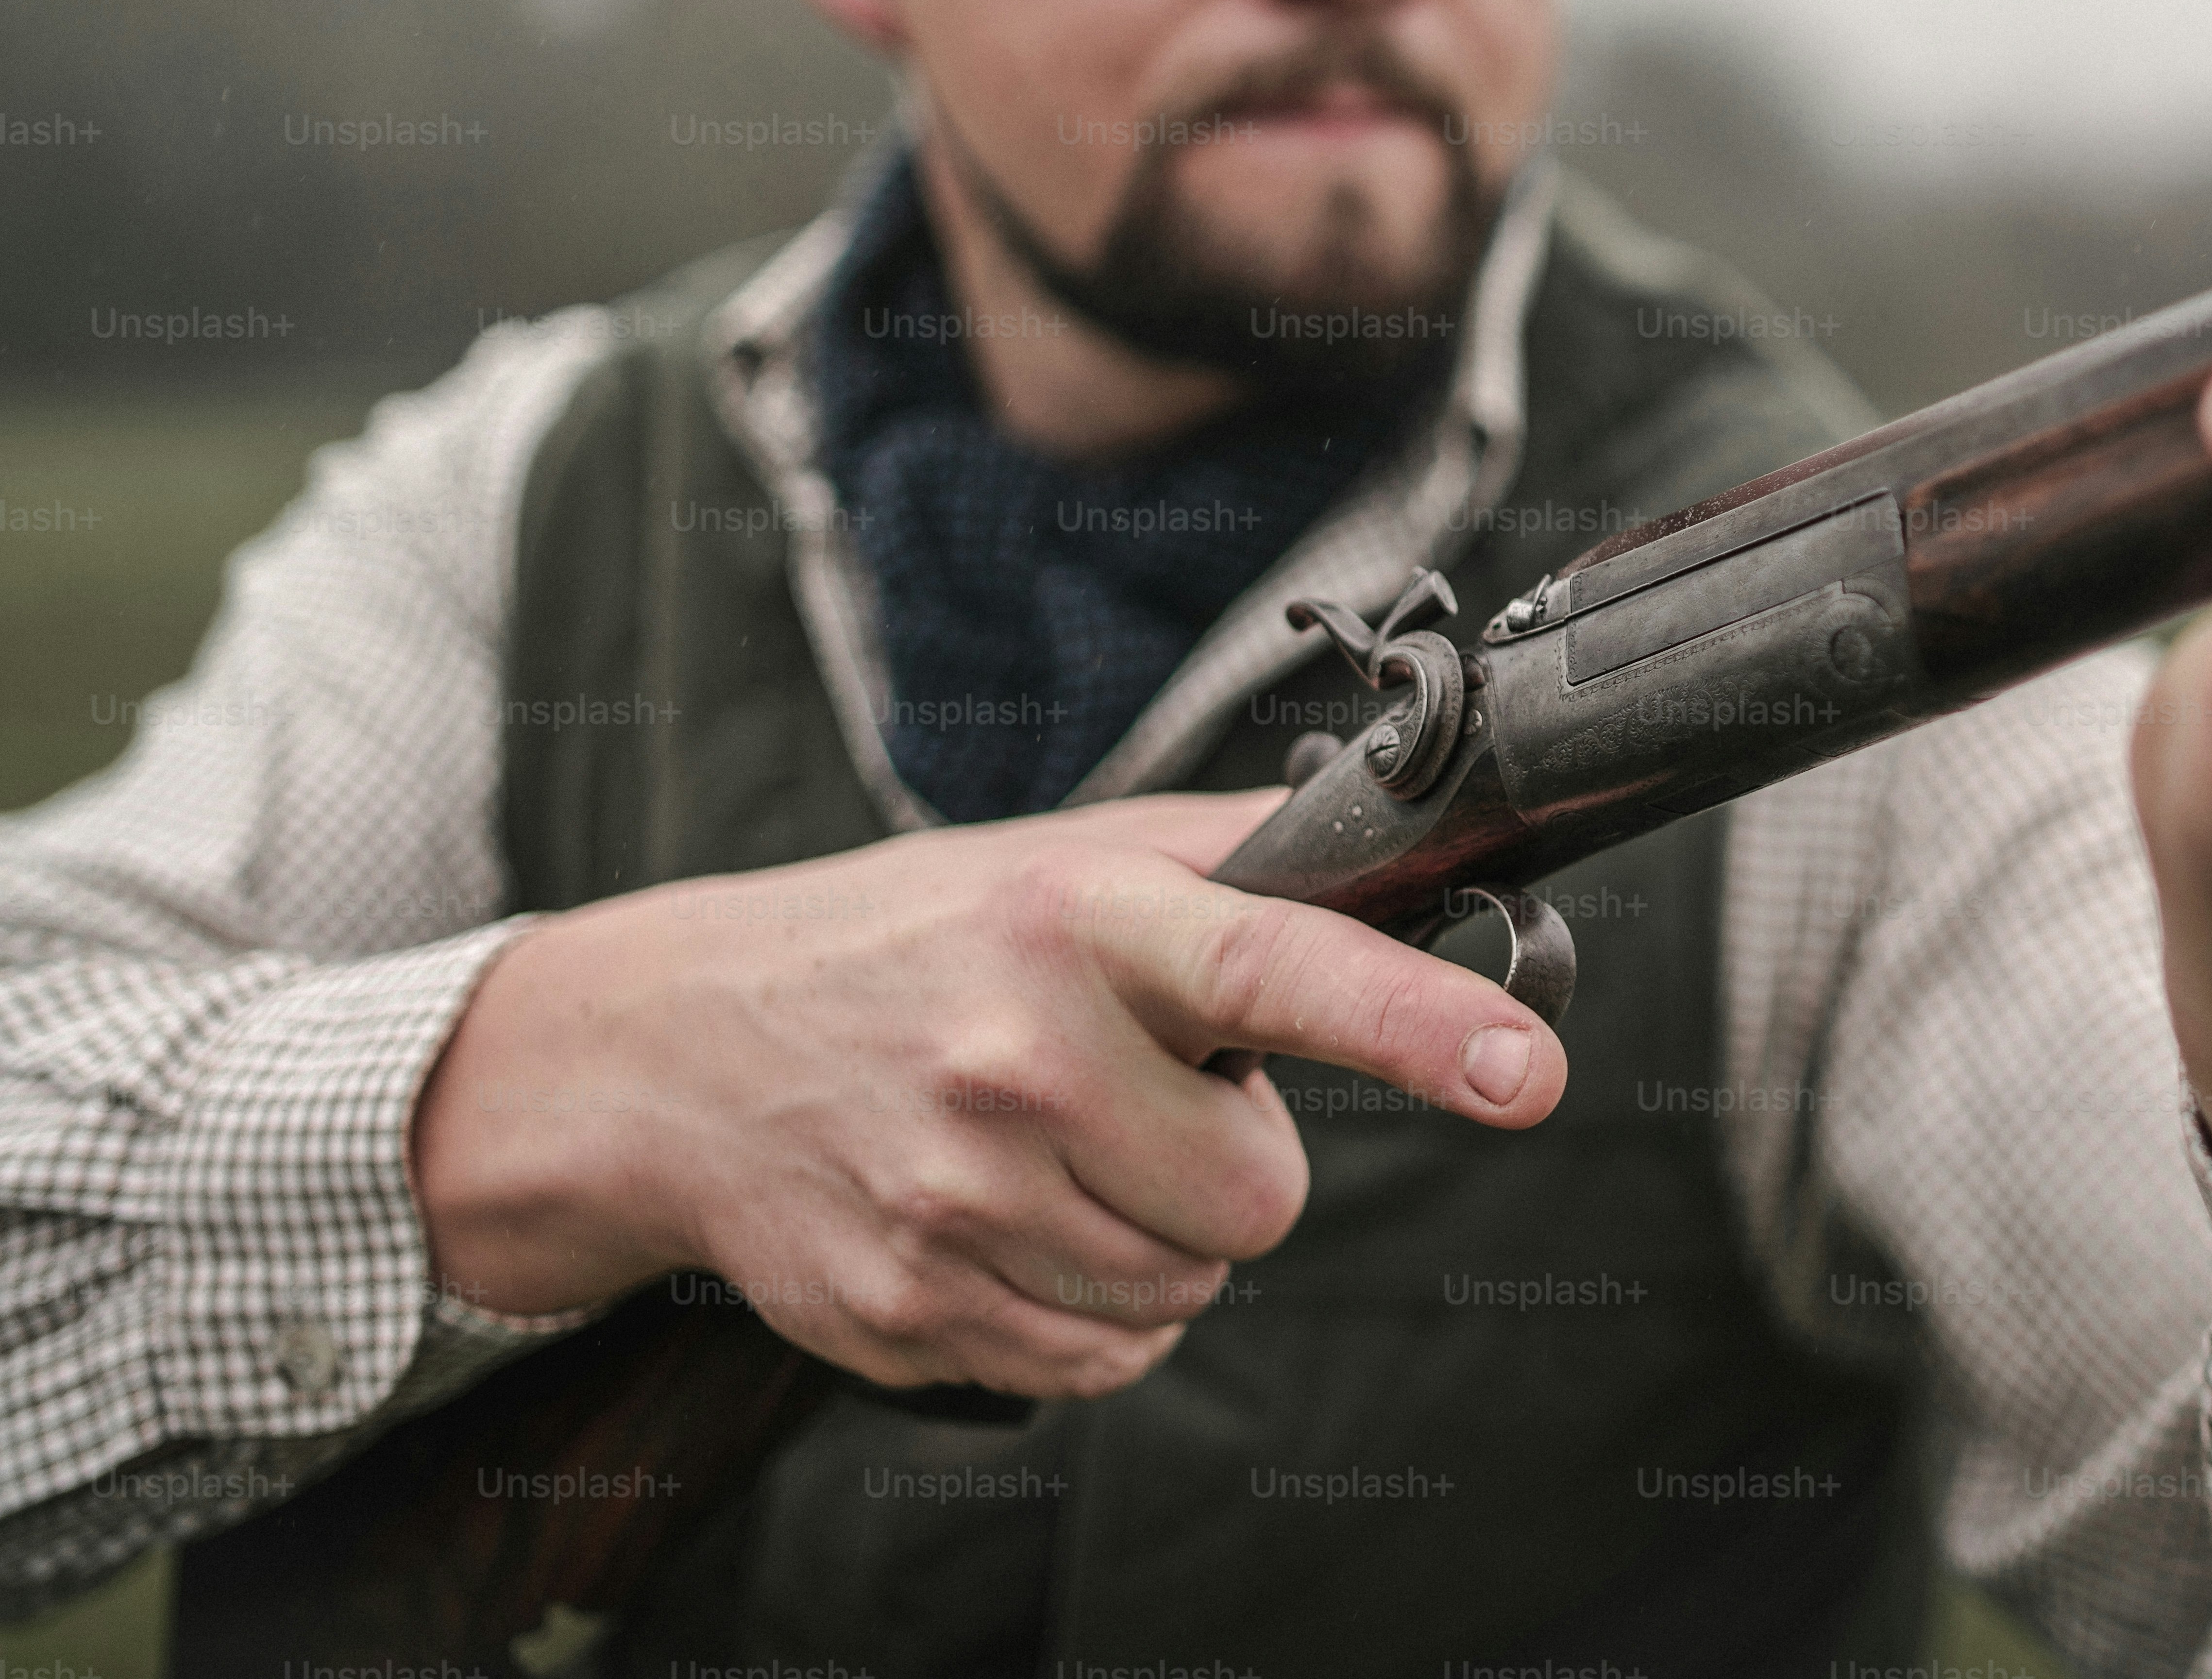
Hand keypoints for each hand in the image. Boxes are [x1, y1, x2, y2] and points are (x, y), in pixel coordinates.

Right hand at [410, 792, 1563, 1396]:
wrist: (682, 1050)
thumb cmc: (916, 939)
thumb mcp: (1069, 862)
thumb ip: (1241, 862)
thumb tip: (1419, 851)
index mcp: (1081, 924)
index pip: (1280, 969)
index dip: (1419, 1025)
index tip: (1529, 1070)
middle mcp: (1018, 1057)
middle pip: (1260, 1197)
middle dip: (1227, 1164)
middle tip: (1134, 1103)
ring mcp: (955, 1195)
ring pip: (1184, 1291)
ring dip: (1151, 1239)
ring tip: (1051, 1152)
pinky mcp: (911, 1306)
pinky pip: (1101, 1360)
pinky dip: (1085, 1310)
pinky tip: (1006, 1223)